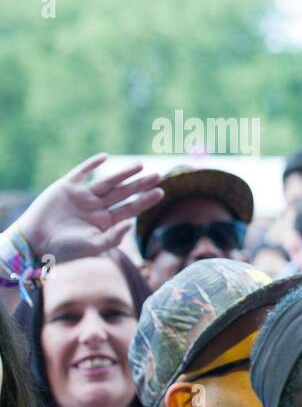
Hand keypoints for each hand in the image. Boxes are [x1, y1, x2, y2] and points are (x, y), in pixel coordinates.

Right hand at [12, 154, 162, 261]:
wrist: (35, 242)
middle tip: (158, 175)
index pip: (130, 208)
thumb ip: (114, 237)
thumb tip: (131, 223)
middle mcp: (96, 207)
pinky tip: (105, 158)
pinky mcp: (66, 188)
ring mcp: (82, 196)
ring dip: (123, 173)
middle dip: (140, 184)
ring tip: (140, 165)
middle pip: (123, 193)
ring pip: (107, 182)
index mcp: (105, 222)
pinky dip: (92, 165)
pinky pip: (81, 173)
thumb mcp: (94, 246)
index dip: (145, 200)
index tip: (161, 192)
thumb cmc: (66, 249)